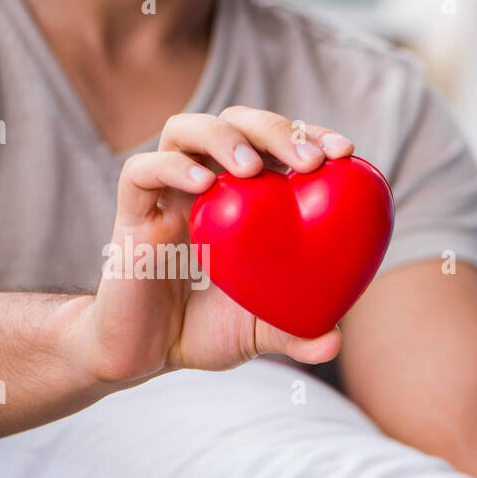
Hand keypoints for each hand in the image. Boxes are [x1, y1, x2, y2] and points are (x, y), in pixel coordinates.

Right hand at [70, 107, 357, 383]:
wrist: (144, 354)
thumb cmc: (205, 331)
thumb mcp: (262, 333)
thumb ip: (298, 333)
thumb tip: (334, 342)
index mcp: (244, 199)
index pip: (277, 145)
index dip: (309, 137)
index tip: (345, 151)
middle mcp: (206, 184)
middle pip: (236, 123)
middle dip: (275, 129)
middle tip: (309, 159)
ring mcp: (166, 195)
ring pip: (185, 130)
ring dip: (223, 137)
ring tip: (252, 167)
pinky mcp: (131, 215)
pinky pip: (141, 172)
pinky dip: (172, 167)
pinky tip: (203, 183)